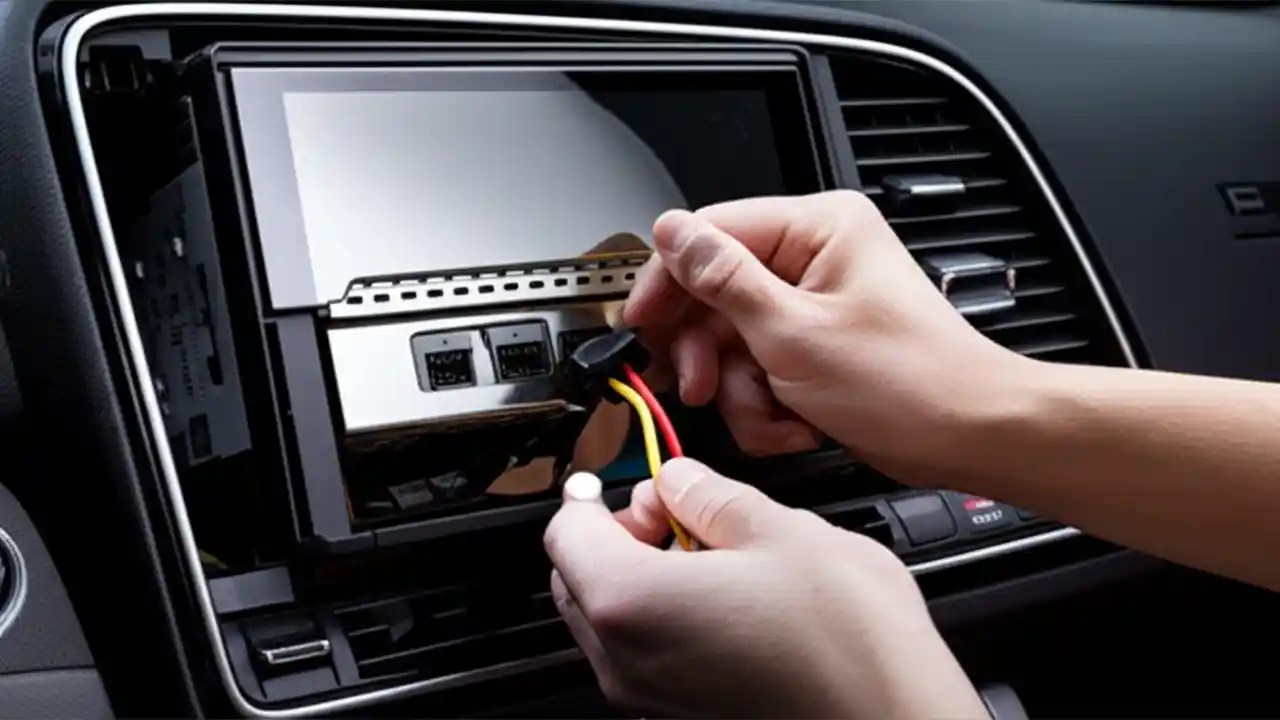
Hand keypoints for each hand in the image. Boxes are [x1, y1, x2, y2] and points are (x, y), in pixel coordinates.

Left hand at [543, 458, 986, 717]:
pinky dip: (664, 616)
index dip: (599, 494)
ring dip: (642, 575)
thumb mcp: (778, 528)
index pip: (565, 530)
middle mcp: (625, 658)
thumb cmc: (846, 640)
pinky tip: (729, 600)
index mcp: (633, 599)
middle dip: (619, 534)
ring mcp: (648, 695)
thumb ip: (709, 495)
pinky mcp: (678, 714)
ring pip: (608, 616)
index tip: (644, 484)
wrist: (894, 718)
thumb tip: (678, 479)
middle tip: (685, 515)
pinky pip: (642, 653)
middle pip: (577, 576)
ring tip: (718, 557)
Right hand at [625, 191, 1025, 483]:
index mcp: (817, 227)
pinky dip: (765, 404)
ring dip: (740, 389)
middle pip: (715, 292)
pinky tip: (792, 422)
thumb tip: (671, 233)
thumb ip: (723, 280)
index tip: (644, 325)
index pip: (709, 232)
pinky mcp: (816, 345)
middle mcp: (815, 255)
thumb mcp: (795, 333)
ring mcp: (814, 303)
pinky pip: (759, 366)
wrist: (969, 437)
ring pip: (732, 339)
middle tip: (703, 385)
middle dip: (711, 351)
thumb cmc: (911, 383)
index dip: (668, 282)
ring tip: (769, 413)